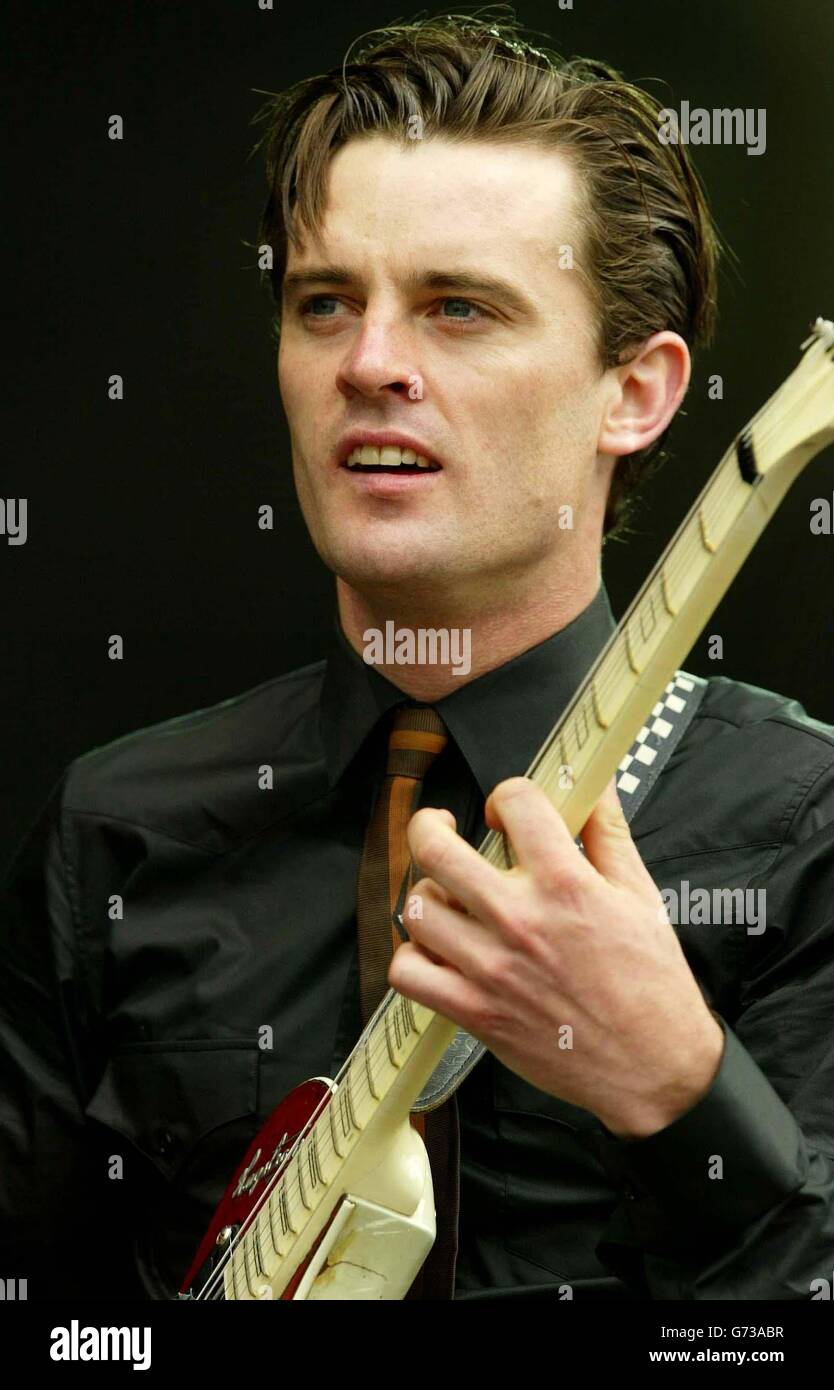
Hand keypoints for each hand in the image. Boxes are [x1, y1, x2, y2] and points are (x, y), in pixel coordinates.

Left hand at [387, 776, 724, 1137]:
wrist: (655, 1066)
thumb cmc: (652, 984)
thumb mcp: (641, 895)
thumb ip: (609, 834)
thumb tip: (595, 787)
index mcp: (566, 885)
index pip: (515, 803)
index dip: (507, 796)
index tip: (507, 812)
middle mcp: (520, 920)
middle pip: (436, 850)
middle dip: (431, 826)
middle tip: (441, 830)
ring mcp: (491, 968)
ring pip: (418, 908)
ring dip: (429, 894)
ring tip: (448, 898)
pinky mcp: (475, 1012)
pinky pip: (409, 973)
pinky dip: (413, 957)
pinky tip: (439, 950)